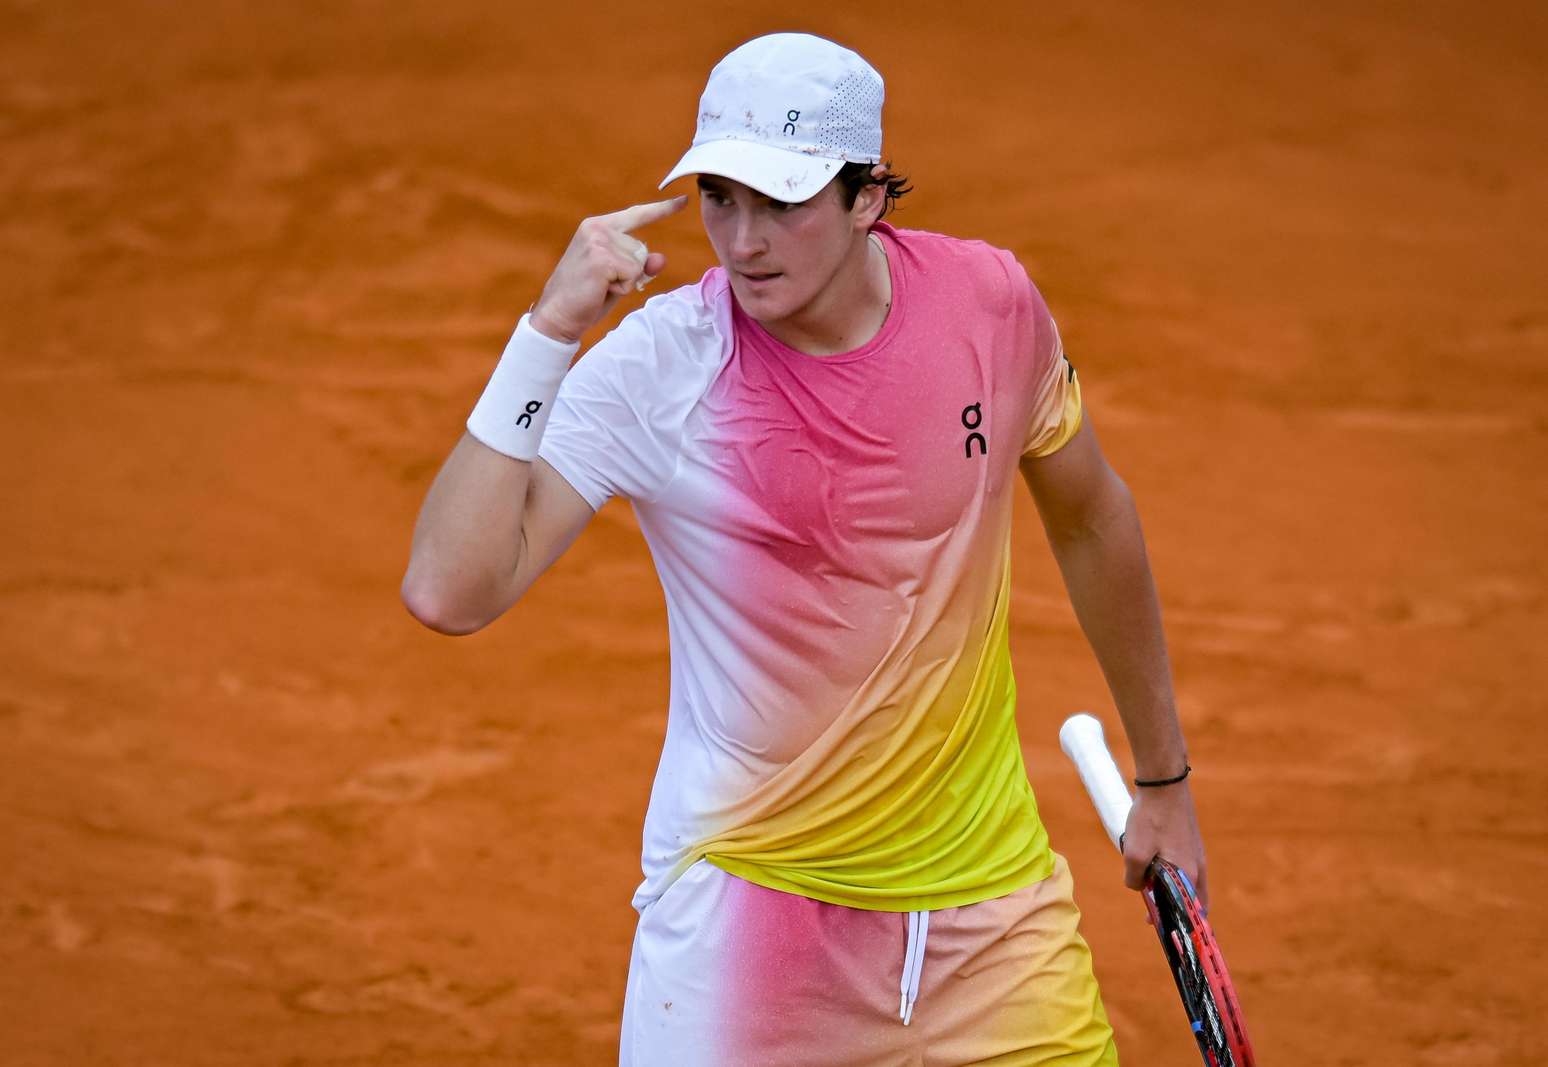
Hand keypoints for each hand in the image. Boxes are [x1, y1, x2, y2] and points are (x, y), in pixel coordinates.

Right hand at [529, 195, 687, 343]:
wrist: (556, 315)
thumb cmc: (585, 297)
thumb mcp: (617, 278)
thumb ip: (639, 266)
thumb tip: (662, 259)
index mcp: (597, 227)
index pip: (636, 215)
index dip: (662, 210)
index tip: (684, 201)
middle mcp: (597, 228)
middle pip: (642, 249)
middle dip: (630, 272)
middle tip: (602, 283)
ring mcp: (598, 241)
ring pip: (639, 263)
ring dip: (625, 282)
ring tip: (599, 286)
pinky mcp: (602, 258)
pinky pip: (633, 275)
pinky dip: (622, 288)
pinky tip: (600, 290)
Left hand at [1121, 781, 1208, 911]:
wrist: (1164, 784)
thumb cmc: (1151, 819)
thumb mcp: (1134, 853)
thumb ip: (1134, 878)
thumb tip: (1137, 886)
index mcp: (1189, 875)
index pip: (1192, 912)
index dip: (1175, 922)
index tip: (1157, 926)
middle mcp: (1199, 867)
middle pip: (1192, 900)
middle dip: (1174, 908)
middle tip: (1153, 910)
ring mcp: (1197, 853)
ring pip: (1186, 882)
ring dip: (1170, 889)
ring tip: (1146, 884)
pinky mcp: (1191, 841)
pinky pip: (1183, 867)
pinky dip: (1171, 873)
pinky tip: (1151, 864)